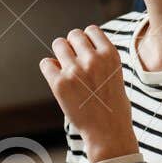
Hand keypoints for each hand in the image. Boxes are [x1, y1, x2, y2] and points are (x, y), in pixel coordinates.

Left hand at [39, 26, 136, 161]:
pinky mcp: (59, 83)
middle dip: (72, 45)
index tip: (86, 52)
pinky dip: (49, 68)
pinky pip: (46, 63)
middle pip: (73, 35)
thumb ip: (100, 58)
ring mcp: (75, 70)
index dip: (87, 40)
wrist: (108, 131)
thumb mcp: (115, 74)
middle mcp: (93, 59)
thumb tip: (77, 44)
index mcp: (110, 55)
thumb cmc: (113, 105)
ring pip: (58, 44)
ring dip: (60, 54)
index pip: (91, 30)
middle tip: (74, 62)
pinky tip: (57, 78)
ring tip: (66, 69)